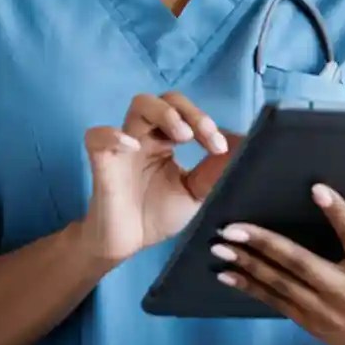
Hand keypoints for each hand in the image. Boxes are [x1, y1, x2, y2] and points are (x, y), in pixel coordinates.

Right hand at [80, 92, 242, 262]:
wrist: (127, 244)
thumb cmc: (157, 215)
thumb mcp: (196, 194)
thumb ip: (216, 172)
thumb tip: (246, 148)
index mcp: (166, 141)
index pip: (186, 114)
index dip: (205, 122)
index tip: (221, 148)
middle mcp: (146, 136)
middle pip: (165, 99)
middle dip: (190, 112)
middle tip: (206, 137)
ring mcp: (123, 145)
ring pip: (140, 104)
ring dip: (165, 113)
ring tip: (182, 137)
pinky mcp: (102, 161)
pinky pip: (98, 136)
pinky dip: (114, 136)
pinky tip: (132, 147)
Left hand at [212, 184, 344, 344]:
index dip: (338, 213)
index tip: (317, 190)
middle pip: (299, 264)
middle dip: (264, 244)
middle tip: (233, 227)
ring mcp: (325, 311)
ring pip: (280, 284)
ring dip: (247, 264)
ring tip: (219, 247)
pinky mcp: (312, 324)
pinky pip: (276, 303)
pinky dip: (250, 288)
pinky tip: (228, 275)